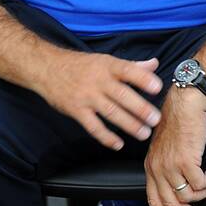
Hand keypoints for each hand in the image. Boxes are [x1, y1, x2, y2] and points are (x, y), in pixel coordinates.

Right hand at [36, 52, 162, 149]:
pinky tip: (118, 144)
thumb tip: (154, 64)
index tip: (157, 87)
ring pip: (110, 112)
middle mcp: (98, 81)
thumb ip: (132, 65)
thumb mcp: (106, 60)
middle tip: (156, 119)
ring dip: (129, 124)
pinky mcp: (76, 110)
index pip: (128, 70)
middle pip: (121, 95)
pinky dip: (105, 137)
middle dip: (140, 108)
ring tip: (144, 133)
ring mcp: (86, 96)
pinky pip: (92, 126)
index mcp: (108, 66)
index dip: (143, 79)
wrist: (47, 69)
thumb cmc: (83, 65)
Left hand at [144, 85, 205, 205]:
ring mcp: (171, 165)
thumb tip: (179, 186)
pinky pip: (200, 183)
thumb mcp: (165, 147)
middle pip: (171, 204)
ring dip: (204, 193)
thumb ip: (166, 166)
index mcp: (151, 167)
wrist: (185, 104)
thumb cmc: (179, 122)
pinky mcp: (186, 160)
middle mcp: (158, 168)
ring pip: (188, 195)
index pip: (154, 201)